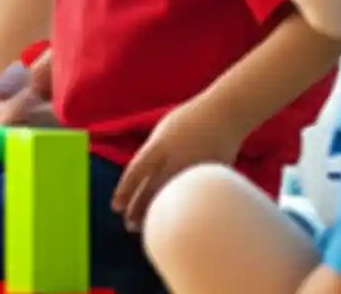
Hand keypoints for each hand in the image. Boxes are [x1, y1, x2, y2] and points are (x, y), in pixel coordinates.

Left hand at [113, 96, 245, 230]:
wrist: (224, 114)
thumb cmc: (187, 121)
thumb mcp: (162, 133)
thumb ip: (151, 154)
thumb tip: (138, 178)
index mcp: (159, 145)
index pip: (136, 172)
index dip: (124, 192)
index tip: (116, 207)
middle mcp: (175, 158)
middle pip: (152, 190)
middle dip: (138, 210)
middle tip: (129, 225)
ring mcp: (193, 168)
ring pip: (172, 197)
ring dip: (157, 212)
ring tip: (147, 226)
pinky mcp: (210, 175)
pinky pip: (192, 194)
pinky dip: (181, 205)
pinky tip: (175, 214)